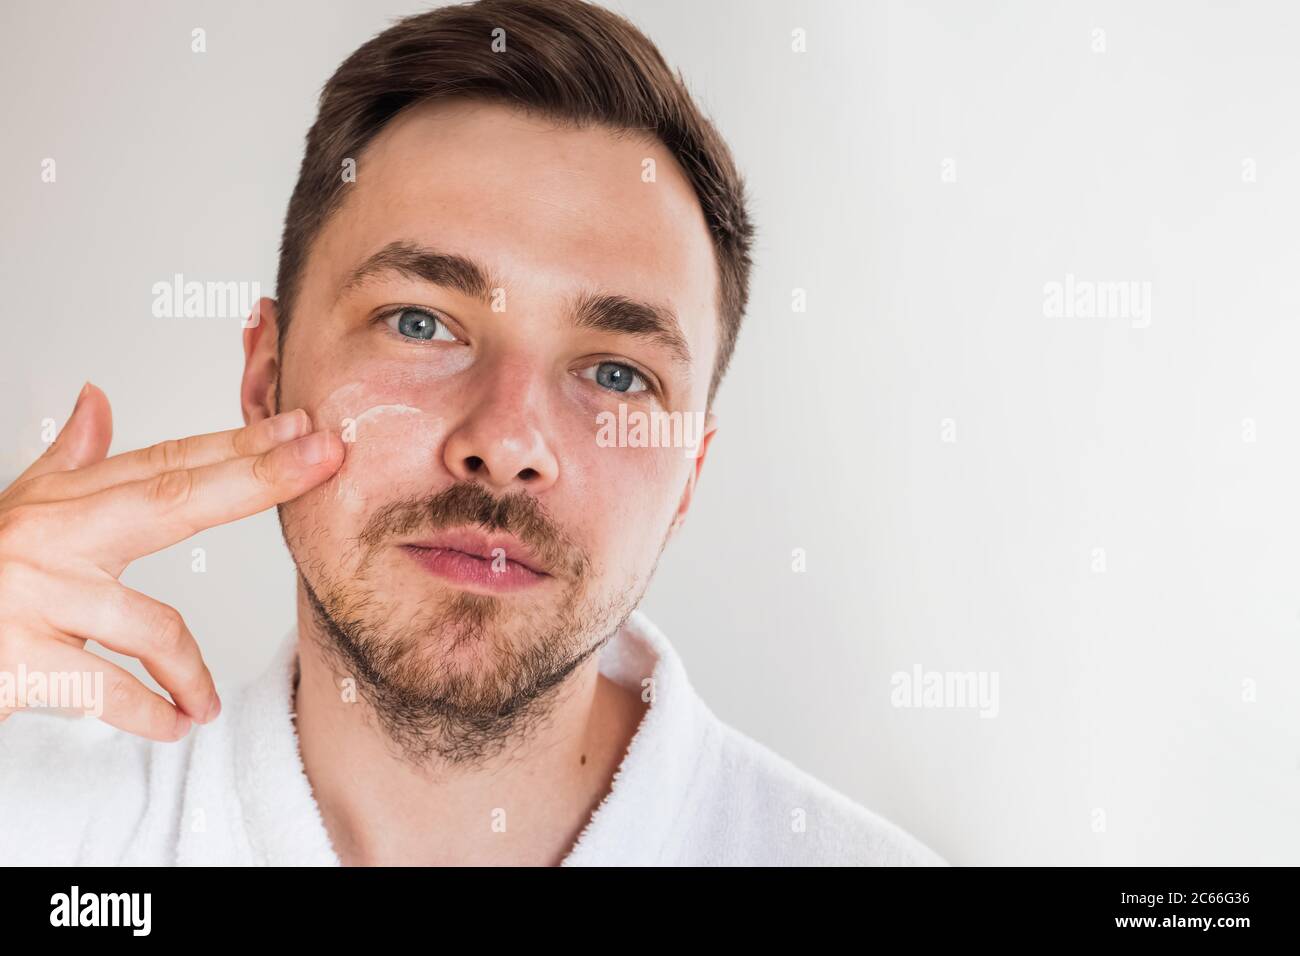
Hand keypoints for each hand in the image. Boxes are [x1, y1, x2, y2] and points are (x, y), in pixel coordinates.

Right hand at [0, 382, 342, 740]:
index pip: (167, 465)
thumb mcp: (14, 514)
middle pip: (173, 498)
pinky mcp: (17, 661)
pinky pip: (110, 692)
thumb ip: (66, 466)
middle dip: (255, 478)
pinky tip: (174, 725)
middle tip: (321, 460)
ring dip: (189, 674)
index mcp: (61, 505)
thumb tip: (99, 399)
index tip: (304, 431)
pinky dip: (151, 714)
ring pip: (152, 627)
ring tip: (201, 702)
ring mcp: (33, 597)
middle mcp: (49, 538)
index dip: (241, 446)